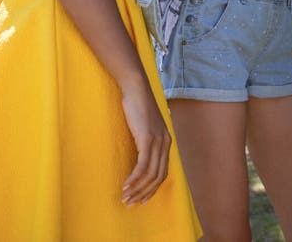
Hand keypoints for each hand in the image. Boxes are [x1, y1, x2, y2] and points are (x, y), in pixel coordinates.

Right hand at [121, 75, 171, 204]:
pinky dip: (134, 179)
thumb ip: (146, 141)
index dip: (152, 189)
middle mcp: (165, 143)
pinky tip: (126, 185)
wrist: (136, 89)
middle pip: (158, 177)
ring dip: (137, 189)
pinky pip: (142, 166)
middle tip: (130, 203)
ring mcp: (158, 141)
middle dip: (144, 193)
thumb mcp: (145, 126)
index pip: (162, 173)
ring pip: (150, 175)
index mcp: (166, 141)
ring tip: (125, 197)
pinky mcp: (148, 139)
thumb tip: (139, 157)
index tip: (141, 199)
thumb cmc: (137, 106)